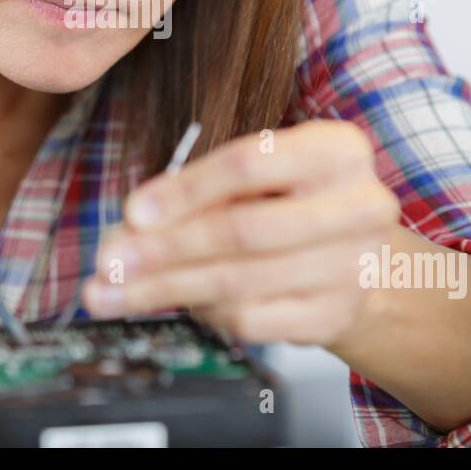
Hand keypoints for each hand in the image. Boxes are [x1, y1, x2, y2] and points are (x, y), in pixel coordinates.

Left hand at [81, 119, 397, 346]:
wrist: (357, 257)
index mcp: (336, 149)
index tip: (134, 213)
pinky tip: (180, 302)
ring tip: (116, 292)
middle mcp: (358, 206)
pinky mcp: (336, 316)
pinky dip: (205, 312)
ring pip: (240, 282)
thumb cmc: (292, 201)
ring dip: (167, 288)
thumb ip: (192, 196)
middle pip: (244, 230)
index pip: (249, 163)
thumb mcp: (252, 178)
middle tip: (112, 262)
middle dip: (167, 249)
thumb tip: (126, 233)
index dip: (185, 191)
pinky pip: (252, 320)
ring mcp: (353, 267)